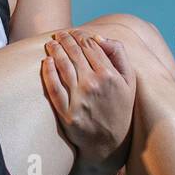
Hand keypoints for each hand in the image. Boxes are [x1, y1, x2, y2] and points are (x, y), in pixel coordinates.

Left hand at [41, 30, 135, 174]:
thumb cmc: (120, 108)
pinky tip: (45, 61)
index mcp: (110, 75)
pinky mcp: (67, 113)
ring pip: (62, 66)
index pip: (90, 46)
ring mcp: (79, 99)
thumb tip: (99, 37)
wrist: (110, 143)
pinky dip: (48, 71)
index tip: (74, 32)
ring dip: (55, 50)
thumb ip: (118, 55)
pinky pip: (53, 87)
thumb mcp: (129, 81)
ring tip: (51, 43)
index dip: (80, 35)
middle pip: (74, 53)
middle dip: (65, 39)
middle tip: (59, 34)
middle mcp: (94, 85)